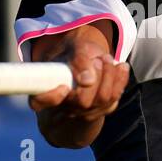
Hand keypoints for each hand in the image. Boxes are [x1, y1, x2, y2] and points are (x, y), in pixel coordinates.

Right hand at [27, 30, 130, 149]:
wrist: (85, 63)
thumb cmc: (73, 54)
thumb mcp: (72, 49)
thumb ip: (78, 60)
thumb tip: (88, 80)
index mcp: (46, 93)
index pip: (39, 103)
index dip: (50, 99)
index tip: (63, 88)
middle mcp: (65, 107)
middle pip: (83, 101)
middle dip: (95, 78)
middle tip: (97, 60)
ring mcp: (85, 111)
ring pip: (102, 99)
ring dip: (109, 76)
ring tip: (106, 58)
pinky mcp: (103, 109)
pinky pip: (115, 98)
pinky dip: (121, 80)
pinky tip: (122, 66)